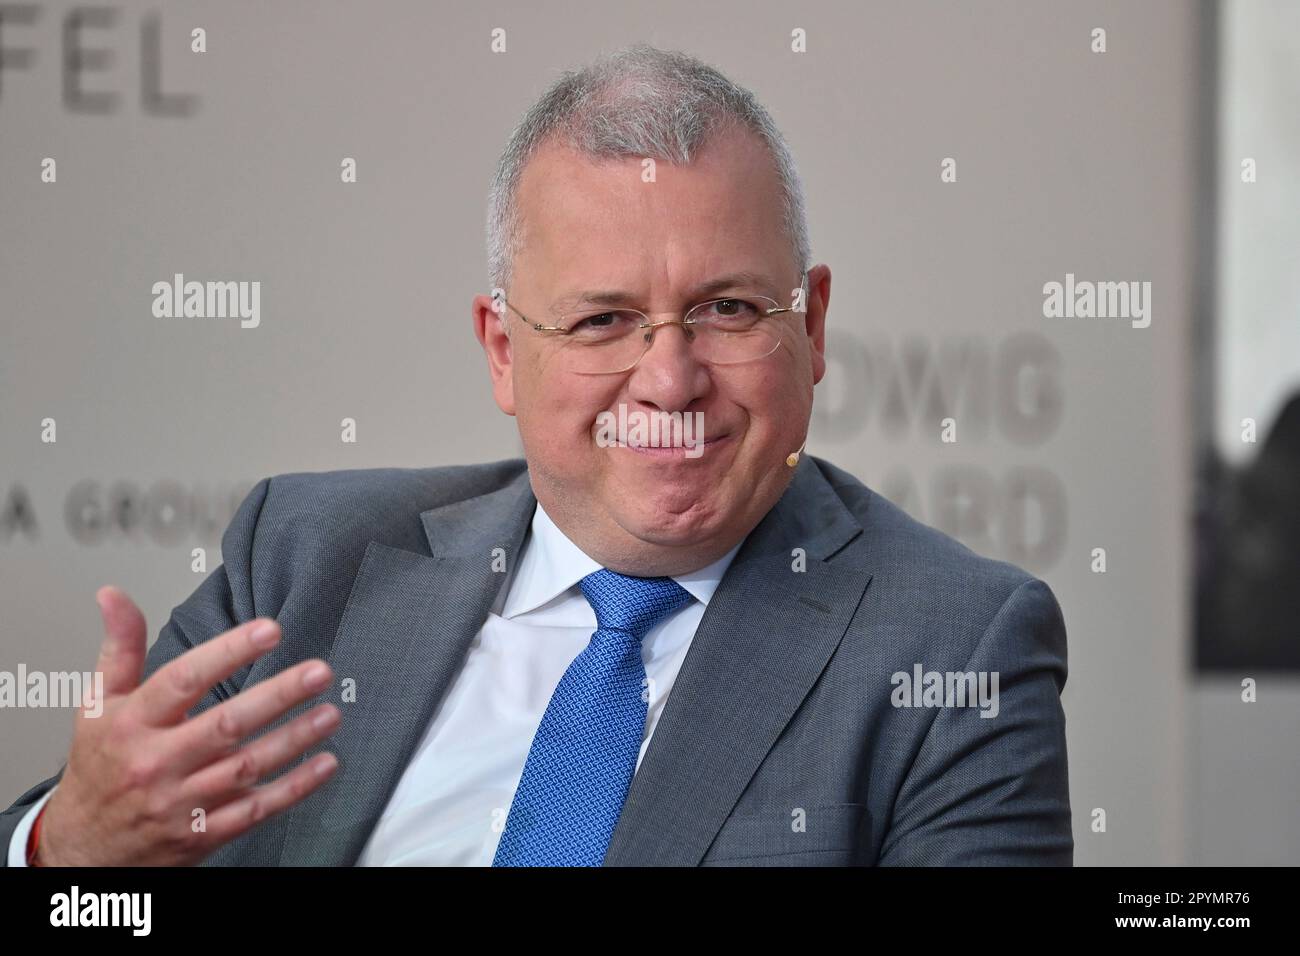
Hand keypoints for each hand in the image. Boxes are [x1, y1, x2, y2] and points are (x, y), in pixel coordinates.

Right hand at [35, 586, 340, 865]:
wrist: (83, 848)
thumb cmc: (99, 767)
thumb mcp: (97, 704)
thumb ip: (119, 648)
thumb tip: (114, 595)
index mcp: (133, 723)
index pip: (183, 680)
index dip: (229, 652)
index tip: (270, 630)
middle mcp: (157, 762)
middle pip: (225, 724)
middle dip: (277, 695)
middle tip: (319, 672)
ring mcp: (181, 801)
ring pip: (246, 767)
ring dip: (294, 739)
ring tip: (330, 713)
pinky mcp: (201, 834)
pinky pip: (255, 810)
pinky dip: (293, 788)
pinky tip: (325, 764)